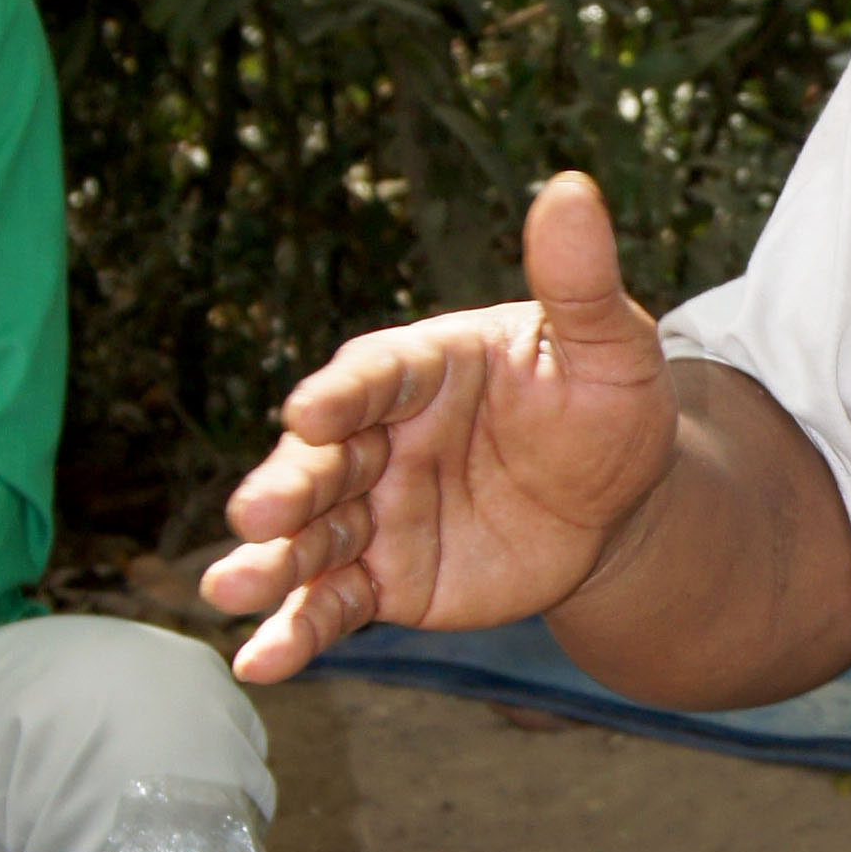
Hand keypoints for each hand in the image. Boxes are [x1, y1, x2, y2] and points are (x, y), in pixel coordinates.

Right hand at [200, 174, 677, 683]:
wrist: (619, 501)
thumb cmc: (606, 405)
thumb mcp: (609, 346)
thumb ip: (580, 282)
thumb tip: (573, 189)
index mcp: (427, 367)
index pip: (375, 374)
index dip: (346, 392)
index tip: (314, 407)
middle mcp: (383, 436)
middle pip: (324, 458)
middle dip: (288, 483)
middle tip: (258, 511)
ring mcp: (376, 509)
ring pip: (310, 535)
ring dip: (268, 561)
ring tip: (232, 588)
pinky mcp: (383, 577)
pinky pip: (331, 604)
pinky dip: (294, 632)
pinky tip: (261, 662)